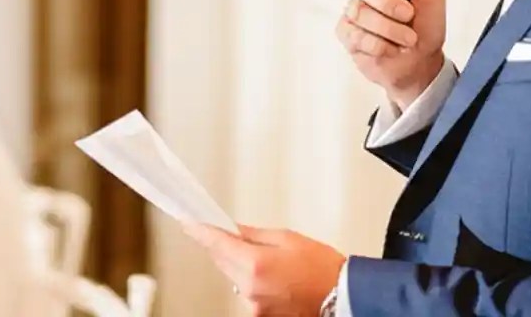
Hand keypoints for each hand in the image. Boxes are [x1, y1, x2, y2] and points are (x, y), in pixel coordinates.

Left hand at [184, 223, 344, 316]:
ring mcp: (254, 305)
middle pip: (221, 260)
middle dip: (223, 246)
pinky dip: (249, 281)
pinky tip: (271, 276)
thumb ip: (254, 235)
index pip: (216, 243)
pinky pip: (244, 291)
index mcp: (256, 264)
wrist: (342, 295)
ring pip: (232, 277)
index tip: (189, 223)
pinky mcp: (260, 315)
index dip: (199, 231)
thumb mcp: (287, 238)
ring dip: (238, 264)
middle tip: (234, 234)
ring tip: (268, 260)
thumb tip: (232, 230)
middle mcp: (250, 288)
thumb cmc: (322, 267)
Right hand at [336, 0, 446, 109]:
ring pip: (360, 13)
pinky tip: (390, 49)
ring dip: (389, 29)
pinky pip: (355, 36)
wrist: (420, 64)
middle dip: (386, 2)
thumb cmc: (424, 31)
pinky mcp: (348, 36)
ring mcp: (354, 13)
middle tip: (407, 15)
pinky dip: (378, 45)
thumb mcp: (435, 2)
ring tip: (407, 39)